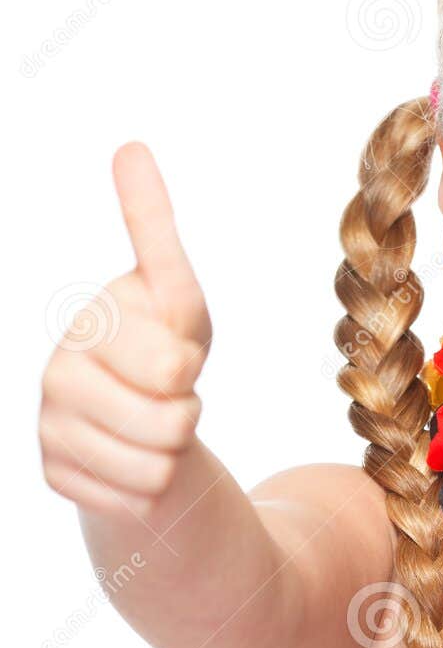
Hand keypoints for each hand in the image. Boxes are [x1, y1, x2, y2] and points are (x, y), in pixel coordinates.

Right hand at [40, 141, 211, 519]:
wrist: (138, 418)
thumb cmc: (162, 344)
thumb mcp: (175, 293)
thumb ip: (151, 226)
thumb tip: (128, 147)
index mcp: (88, 324)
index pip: (172, 366)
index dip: (187, 366)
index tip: (172, 353)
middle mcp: (57, 373)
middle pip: (171, 423)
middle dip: (187, 414)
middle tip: (167, 397)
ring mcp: (50, 427)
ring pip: (157, 468)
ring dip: (173, 455)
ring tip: (153, 427)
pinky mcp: (55, 476)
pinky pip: (138, 501)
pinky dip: (152, 491)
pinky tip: (132, 463)